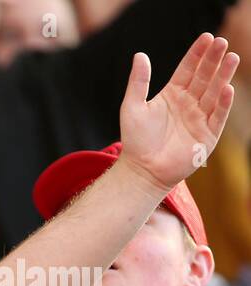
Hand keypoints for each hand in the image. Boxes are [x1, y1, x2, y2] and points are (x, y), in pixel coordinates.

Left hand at [119, 34, 239, 194]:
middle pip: (205, 77)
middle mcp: (189, 103)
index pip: (188, 69)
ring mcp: (200, 118)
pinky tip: (228, 88)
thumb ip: (138, 82)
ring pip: (215, 93)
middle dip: (213, 60)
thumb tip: (139, 55)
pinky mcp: (207, 135)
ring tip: (231, 58)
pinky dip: (223, 103)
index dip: (197, 54)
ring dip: (223, 76)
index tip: (206, 37)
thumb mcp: (133, 107)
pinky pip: (218, 116)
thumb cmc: (135, 140)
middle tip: (222, 42)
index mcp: (173, 94)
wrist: (141, 170)